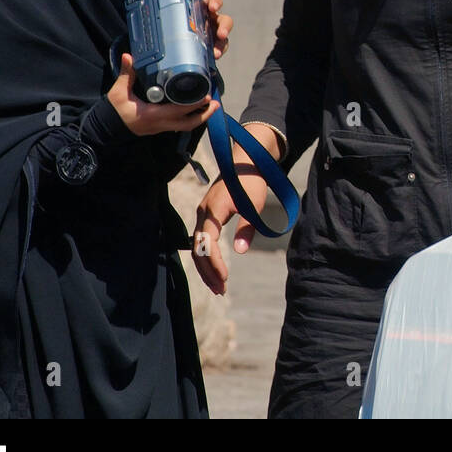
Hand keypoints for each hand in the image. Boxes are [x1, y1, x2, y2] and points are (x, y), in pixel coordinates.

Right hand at [107, 52, 219, 135]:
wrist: (107, 127)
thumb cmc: (114, 109)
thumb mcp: (118, 92)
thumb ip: (126, 74)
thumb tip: (129, 56)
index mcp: (152, 115)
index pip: (177, 112)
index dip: (194, 106)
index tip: (206, 97)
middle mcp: (160, 124)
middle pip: (188, 124)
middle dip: (204, 114)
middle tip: (216, 102)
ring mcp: (161, 128)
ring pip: (186, 127)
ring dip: (200, 117)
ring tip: (212, 106)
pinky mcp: (161, 128)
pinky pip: (180, 125)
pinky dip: (190, 118)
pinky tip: (197, 109)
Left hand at [179, 0, 232, 58]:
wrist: (169, 36)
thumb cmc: (175, 15)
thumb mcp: (176, 2)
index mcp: (203, 7)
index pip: (214, 2)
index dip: (215, 3)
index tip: (212, 7)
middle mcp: (211, 20)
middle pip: (224, 20)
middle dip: (224, 25)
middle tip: (220, 33)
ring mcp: (212, 34)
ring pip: (224, 36)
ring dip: (222, 41)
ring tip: (216, 49)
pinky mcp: (212, 46)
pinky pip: (219, 48)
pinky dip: (218, 51)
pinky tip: (213, 55)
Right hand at [191, 123, 279, 294]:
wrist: (246, 161)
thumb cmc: (252, 181)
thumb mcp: (254, 205)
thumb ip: (247, 227)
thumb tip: (240, 251)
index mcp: (213, 210)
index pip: (207, 244)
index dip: (214, 263)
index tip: (225, 278)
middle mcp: (202, 212)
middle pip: (198, 249)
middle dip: (208, 271)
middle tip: (221, 290)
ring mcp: (202, 213)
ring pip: (197, 246)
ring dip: (206, 267)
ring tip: (219, 286)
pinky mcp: (206, 215)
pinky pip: (201, 240)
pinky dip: (207, 256)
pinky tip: (216, 269)